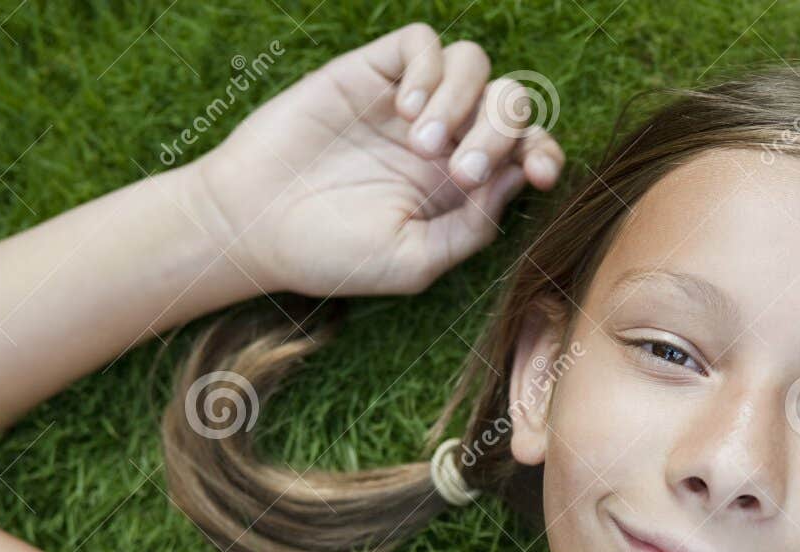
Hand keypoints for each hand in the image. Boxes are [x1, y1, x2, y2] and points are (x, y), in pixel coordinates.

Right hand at [183, 23, 564, 297]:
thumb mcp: (415, 261)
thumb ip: (473, 227)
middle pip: (512, 103)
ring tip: (423, 141)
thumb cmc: (332, 254)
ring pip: (475, 64)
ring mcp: (410, 103)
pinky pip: (423, 42)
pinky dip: (427, 68)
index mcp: (465, 187)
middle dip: (501, 132)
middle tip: (457, 170)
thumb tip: (518, 179)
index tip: (537, 175)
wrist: (253, 225)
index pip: (529, 151)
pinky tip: (404, 109)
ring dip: (464, 99)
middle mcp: (447, 139)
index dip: (545, 154)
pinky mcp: (371, 73)